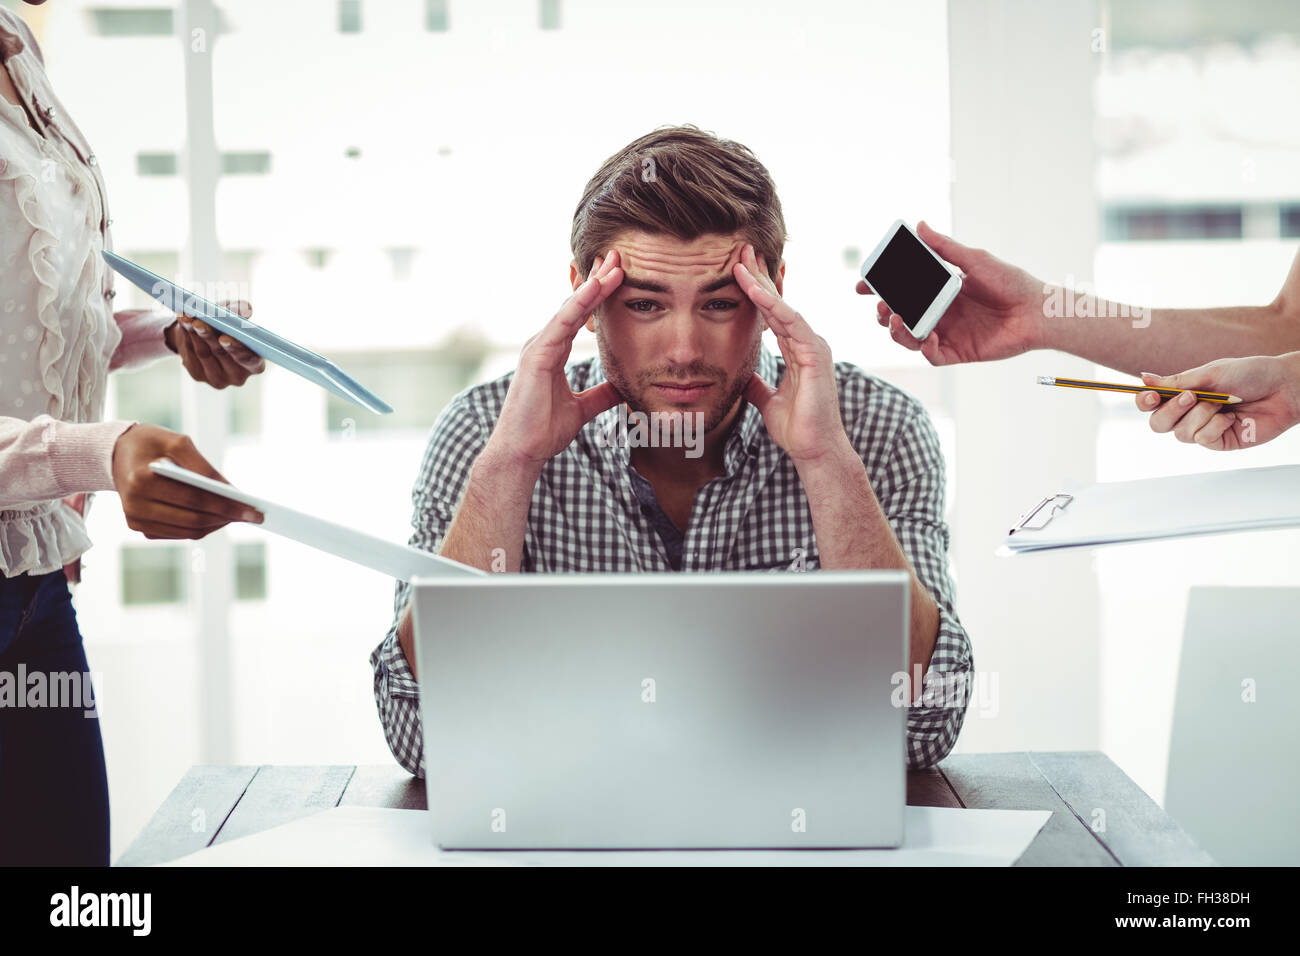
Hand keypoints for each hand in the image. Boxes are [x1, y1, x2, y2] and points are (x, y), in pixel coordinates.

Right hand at [111, 423, 263, 538]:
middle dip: (227, 517)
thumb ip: (204, 467)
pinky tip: (219, 517)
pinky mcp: (139, 526)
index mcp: (142, 479)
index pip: (194, 499)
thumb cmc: (151, 443)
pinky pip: (178, 533)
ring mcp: (135, 519)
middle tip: (253, 515)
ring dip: (217, 524)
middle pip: (193, 519)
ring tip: (239, 515)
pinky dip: (202, 527)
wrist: (116, 453)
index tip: (254, 510)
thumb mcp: (178, 442)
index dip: (227, 506)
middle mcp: (135, 504)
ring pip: (188, 531)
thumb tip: (231, 493)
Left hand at [165, 299, 265, 387]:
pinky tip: (183, 324)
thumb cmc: (225, 324)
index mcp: (255, 363)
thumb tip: (244, 310)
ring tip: (186, 317)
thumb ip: (241, 310)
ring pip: (204, 353)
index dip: (238, 349)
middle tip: (198, 323)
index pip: (250, 359)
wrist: (202, 334)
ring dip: (194, 333)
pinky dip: (186, 337)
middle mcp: (238, 376)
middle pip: (222, 355)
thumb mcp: (233, 312)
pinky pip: (191, 355)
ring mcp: (218, 379)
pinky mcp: (198, 376)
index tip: (224, 338)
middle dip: (209, 337)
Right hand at [487, 250, 623, 466]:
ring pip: (570, 309)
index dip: (599, 295)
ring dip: (593, 285)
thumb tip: (621, 388)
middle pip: (575, 305)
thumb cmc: (543, 430)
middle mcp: (544, 343)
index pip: (580, 316)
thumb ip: (600, 395)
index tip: (619, 275)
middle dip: (596, 280)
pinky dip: (580, 304)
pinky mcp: (537, 356)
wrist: (522, 452)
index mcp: (553, 352)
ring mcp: (538, 347)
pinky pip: (562, 323)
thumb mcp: (582, 410)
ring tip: (613, 265)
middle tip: (618, 256)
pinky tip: (596, 288)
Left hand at [735, 243, 848, 464]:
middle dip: (759, 277)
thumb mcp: (767, 401)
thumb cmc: (797, 428)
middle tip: (739, 251)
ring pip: (783, 307)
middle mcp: (807, 343)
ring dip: (762, 284)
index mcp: (797, 350)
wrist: (814, 450)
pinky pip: (792, 323)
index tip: (736, 271)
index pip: (773, 313)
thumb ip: (757, 385)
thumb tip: (743, 377)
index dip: (756, 292)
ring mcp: (813, 346)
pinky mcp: (816, 354)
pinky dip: (774, 306)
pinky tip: (757, 291)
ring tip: (740, 263)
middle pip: (779, 302)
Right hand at [858, 221, 1044, 364]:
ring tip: (894, 319)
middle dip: (882, 312)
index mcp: (938, 290)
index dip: (879, 289)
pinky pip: (932, 355)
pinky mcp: (957, 352)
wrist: (1035, 310)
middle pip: (899, 315)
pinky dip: (925, 348)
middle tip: (879, 306)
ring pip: (909, 338)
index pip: (902, 290)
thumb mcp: (974, 260)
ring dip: (896, 331)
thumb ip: (944, 247)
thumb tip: (920, 225)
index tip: (863, 285)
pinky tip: (928, 338)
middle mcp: (938, 312)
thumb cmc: (1010, 281)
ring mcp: (946, 333)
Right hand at [1136, 353, 1299, 450]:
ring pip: (1180, 433)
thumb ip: (1176, 381)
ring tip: (1221, 404)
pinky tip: (1231, 418)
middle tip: (1192, 397)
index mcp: (1184, 393)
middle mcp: (1189, 413)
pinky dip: (1215, 426)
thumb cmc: (1250, 375)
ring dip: (1200, 416)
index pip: (1151, 404)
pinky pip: (1202, 440)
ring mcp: (1203, 429)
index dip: (1145, 402)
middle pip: (1158, 424)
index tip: (1152, 396)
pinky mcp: (1219, 442)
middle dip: (1171, 412)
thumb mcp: (1209, 374)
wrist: (1283, 388)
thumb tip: (1143, 378)